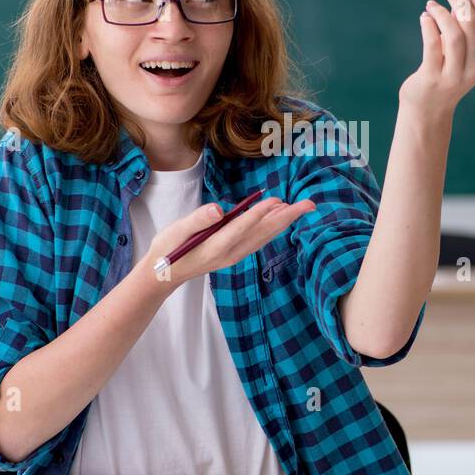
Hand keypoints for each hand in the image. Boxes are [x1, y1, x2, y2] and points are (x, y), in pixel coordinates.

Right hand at [140, 196, 316, 286]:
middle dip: (286, 218)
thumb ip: (197, 220)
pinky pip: (259, 240)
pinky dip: (272, 227)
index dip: (258, 214)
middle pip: (262, 233)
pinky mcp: (235, 254)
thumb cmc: (168, 249)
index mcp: (214, 247)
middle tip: (309, 205)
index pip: (241, 228)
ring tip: (301, 207)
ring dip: (284, 222)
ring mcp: (234, 255)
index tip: (276, 200)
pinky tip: (280, 218)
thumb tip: (219, 210)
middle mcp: (230, 253)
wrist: (165, 274)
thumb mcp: (175, 232)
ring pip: (264, 237)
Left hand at [399, 0, 474, 115]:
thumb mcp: (461, 49)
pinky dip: (428, 26)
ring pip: (455, 34)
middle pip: (471, 21)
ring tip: (430, 4)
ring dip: (441, 11)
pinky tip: (424, 17)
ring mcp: (456, 74)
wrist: (428, 108)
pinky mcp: (434, 78)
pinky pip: (433, 45)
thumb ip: (463, 24)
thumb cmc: (444, 70)